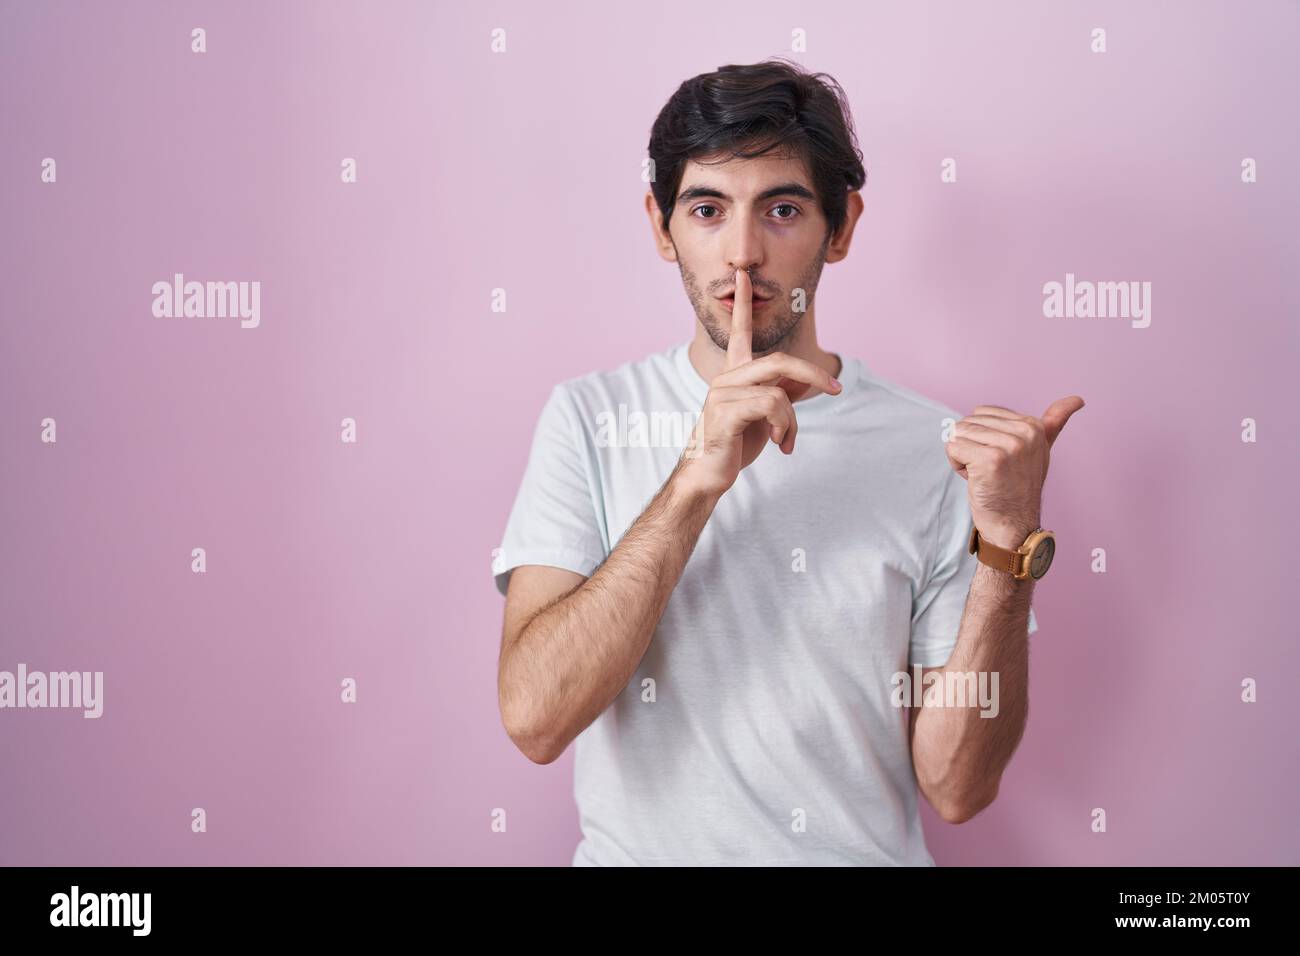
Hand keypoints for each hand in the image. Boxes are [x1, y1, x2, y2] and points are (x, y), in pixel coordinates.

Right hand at [676, 268, 841, 498]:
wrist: (709, 474)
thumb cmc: (735, 443)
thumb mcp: (767, 414)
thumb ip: (784, 390)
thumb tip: (809, 376)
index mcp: (734, 374)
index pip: (738, 331)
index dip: (742, 302)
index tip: (744, 275)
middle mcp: (726, 378)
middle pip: (780, 361)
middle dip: (813, 374)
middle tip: (835, 390)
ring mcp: (722, 394)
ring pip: (780, 391)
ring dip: (793, 420)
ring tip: (787, 441)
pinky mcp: (725, 412)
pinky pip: (772, 406)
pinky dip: (785, 427)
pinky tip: (780, 445)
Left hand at [944, 397, 1084, 549]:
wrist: (1013, 524)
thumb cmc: (1019, 486)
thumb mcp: (1041, 449)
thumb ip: (1054, 423)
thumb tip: (1079, 398)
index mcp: (1034, 426)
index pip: (982, 412)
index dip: (982, 437)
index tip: (1000, 459)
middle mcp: (1025, 432)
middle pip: (967, 422)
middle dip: (970, 447)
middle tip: (991, 471)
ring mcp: (1009, 446)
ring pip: (958, 434)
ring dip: (962, 457)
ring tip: (984, 475)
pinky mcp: (991, 459)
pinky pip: (953, 448)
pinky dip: (956, 466)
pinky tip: (975, 480)